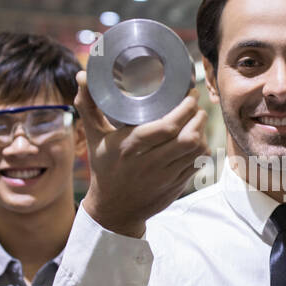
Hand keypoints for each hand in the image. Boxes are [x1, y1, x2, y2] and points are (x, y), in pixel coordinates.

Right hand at [75, 71, 208, 238]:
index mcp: (130, 147)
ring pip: (197, 150)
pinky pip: (198, 163)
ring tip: (197, 117)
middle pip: (188, 137)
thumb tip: (83, 74)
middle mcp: (150, 163)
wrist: (114, 210)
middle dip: (198, 116)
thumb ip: (88, 104)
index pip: (166, 126)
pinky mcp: (177, 185)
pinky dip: (202, 148)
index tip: (188, 93)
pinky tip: (197, 137)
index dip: (184, 107)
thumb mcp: (93, 137)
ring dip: (202, 131)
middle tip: (195, 103)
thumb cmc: (104, 168)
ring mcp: (166, 177)